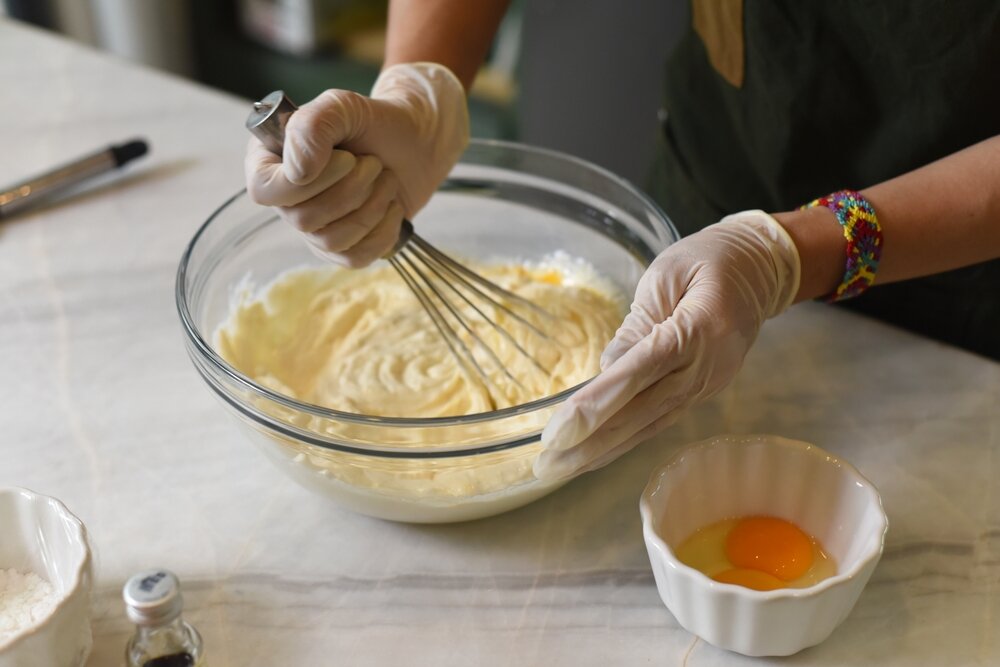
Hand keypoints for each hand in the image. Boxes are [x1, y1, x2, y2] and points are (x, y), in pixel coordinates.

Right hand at [245, 63, 469, 266]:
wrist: (416, 144)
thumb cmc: (375, 122)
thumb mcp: (343, 107)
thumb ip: (312, 126)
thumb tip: (297, 172)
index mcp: (271, 161)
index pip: (264, 190)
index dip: (304, 183)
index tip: (346, 157)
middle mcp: (286, 199)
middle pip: (303, 219)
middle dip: (351, 189)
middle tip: (373, 162)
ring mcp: (314, 227)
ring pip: (331, 240)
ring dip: (371, 207)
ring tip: (386, 179)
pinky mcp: (342, 247)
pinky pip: (355, 257)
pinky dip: (383, 231)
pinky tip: (392, 206)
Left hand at [533, 211, 800, 480]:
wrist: (760, 270)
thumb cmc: (709, 260)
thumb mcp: (667, 275)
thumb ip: (637, 325)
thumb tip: (606, 371)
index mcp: (699, 328)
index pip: (641, 371)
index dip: (600, 403)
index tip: (560, 431)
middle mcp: (705, 366)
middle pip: (641, 411)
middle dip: (590, 443)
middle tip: (546, 467)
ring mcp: (706, 384)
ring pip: (649, 425)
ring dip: (601, 452)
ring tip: (557, 471)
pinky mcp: (701, 392)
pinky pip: (658, 421)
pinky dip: (624, 442)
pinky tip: (593, 457)